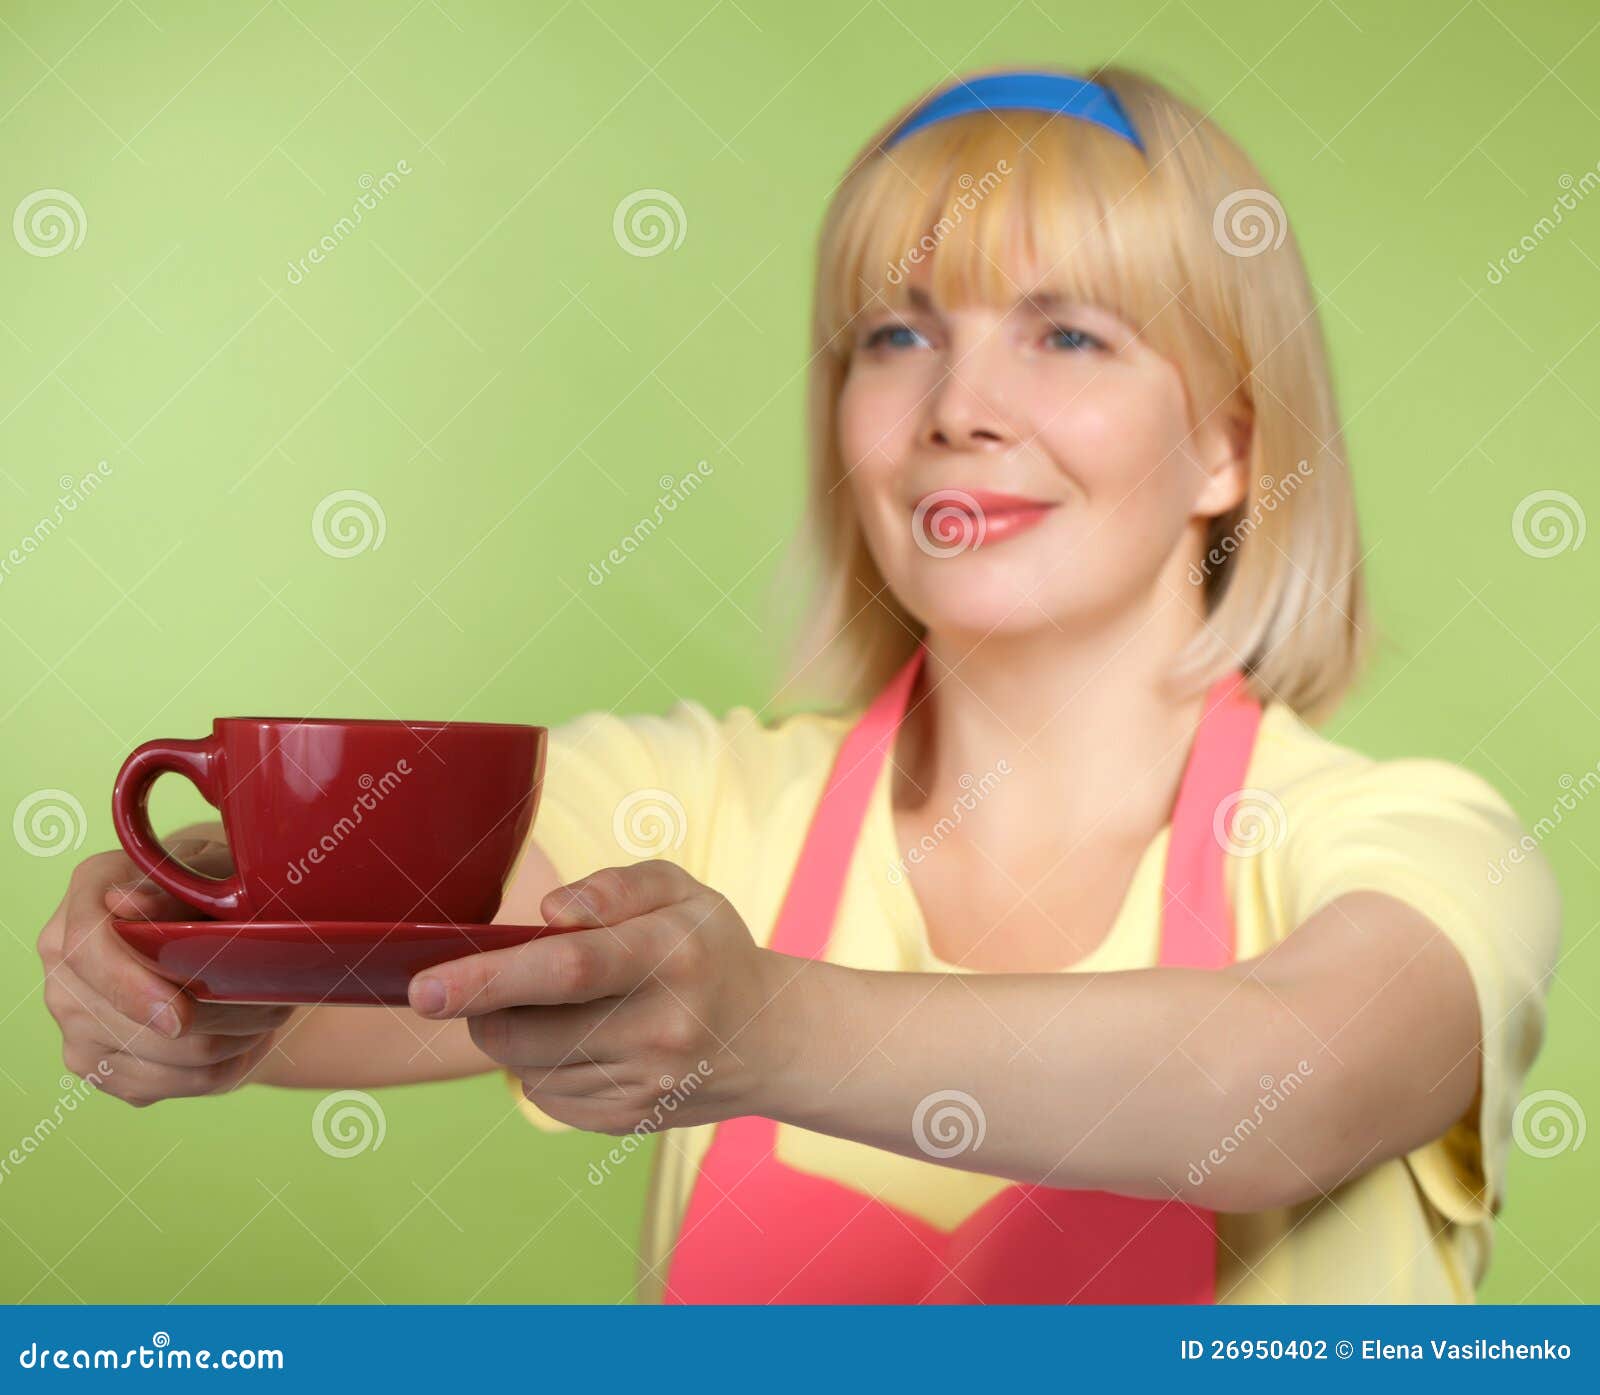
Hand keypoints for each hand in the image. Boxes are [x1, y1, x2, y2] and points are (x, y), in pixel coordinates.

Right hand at [37, 839, 294, 1107]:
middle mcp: (63, 962)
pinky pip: (169, 1084)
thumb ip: (173, 891)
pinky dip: (221, 1067)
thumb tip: (128, 904)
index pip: (88, 952)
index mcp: (87, 895)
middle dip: (217, 1019)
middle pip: (131, 1022)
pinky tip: (245, 1037)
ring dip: (230, 1043)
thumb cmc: (217, 884)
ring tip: (270, 1013)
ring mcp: (73, 1020)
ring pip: (160, 1059)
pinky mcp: (99, 1066)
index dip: (133, 989)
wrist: (213, 920)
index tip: (183, 1016)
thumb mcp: (212, 871)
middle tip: (278, 1002)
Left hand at [406, 860, 795, 1134]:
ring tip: (563, 1007)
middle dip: (484, 1007)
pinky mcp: (626, 1123)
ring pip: (526, 1068)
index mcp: (671, 956)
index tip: (423, 988)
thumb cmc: (708, 947)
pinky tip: (582, 1041)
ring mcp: (644, 1087)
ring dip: (516, 1034)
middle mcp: (660, 1028)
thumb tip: (550, 912)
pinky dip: (540, 1066)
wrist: (766, 1038)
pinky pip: (544, 1098)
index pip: (568, 969)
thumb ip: (615, 887)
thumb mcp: (680, 891)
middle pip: (527, 1031)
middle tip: (494, 981)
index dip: (488, 978)